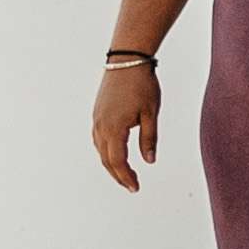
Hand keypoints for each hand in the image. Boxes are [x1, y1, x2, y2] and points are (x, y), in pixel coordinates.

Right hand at [91, 57, 161, 191]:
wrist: (127, 60)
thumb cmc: (142, 84)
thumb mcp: (151, 113)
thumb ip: (149, 138)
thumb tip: (150, 161)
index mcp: (114, 128)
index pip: (118, 161)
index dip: (126, 177)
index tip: (135, 188)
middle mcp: (101, 126)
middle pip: (106, 159)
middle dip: (118, 175)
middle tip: (132, 186)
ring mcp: (97, 119)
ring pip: (100, 150)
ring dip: (111, 164)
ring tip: (125, 174)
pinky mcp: (97, 113)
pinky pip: (98, 139)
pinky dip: (106, 151)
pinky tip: (115, 153)